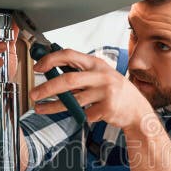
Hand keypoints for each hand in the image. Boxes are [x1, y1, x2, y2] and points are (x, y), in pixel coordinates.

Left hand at [29, 49, 150, 129]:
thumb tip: (51, 70)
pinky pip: (84, 114)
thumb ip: (80, 73)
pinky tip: (86, 114)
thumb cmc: (115, 91)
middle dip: (46, 88)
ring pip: (72, 101)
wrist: (137, 110)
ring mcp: (105, 92)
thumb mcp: (100, 75)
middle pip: (68, 80)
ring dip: (52, 107)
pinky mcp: (107, 108)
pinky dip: (80, 116)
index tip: (37, 68)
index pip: (69, 55)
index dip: (50, 60)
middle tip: (33, 94)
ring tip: (40, 108)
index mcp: (97, 64)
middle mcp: (102, 76)